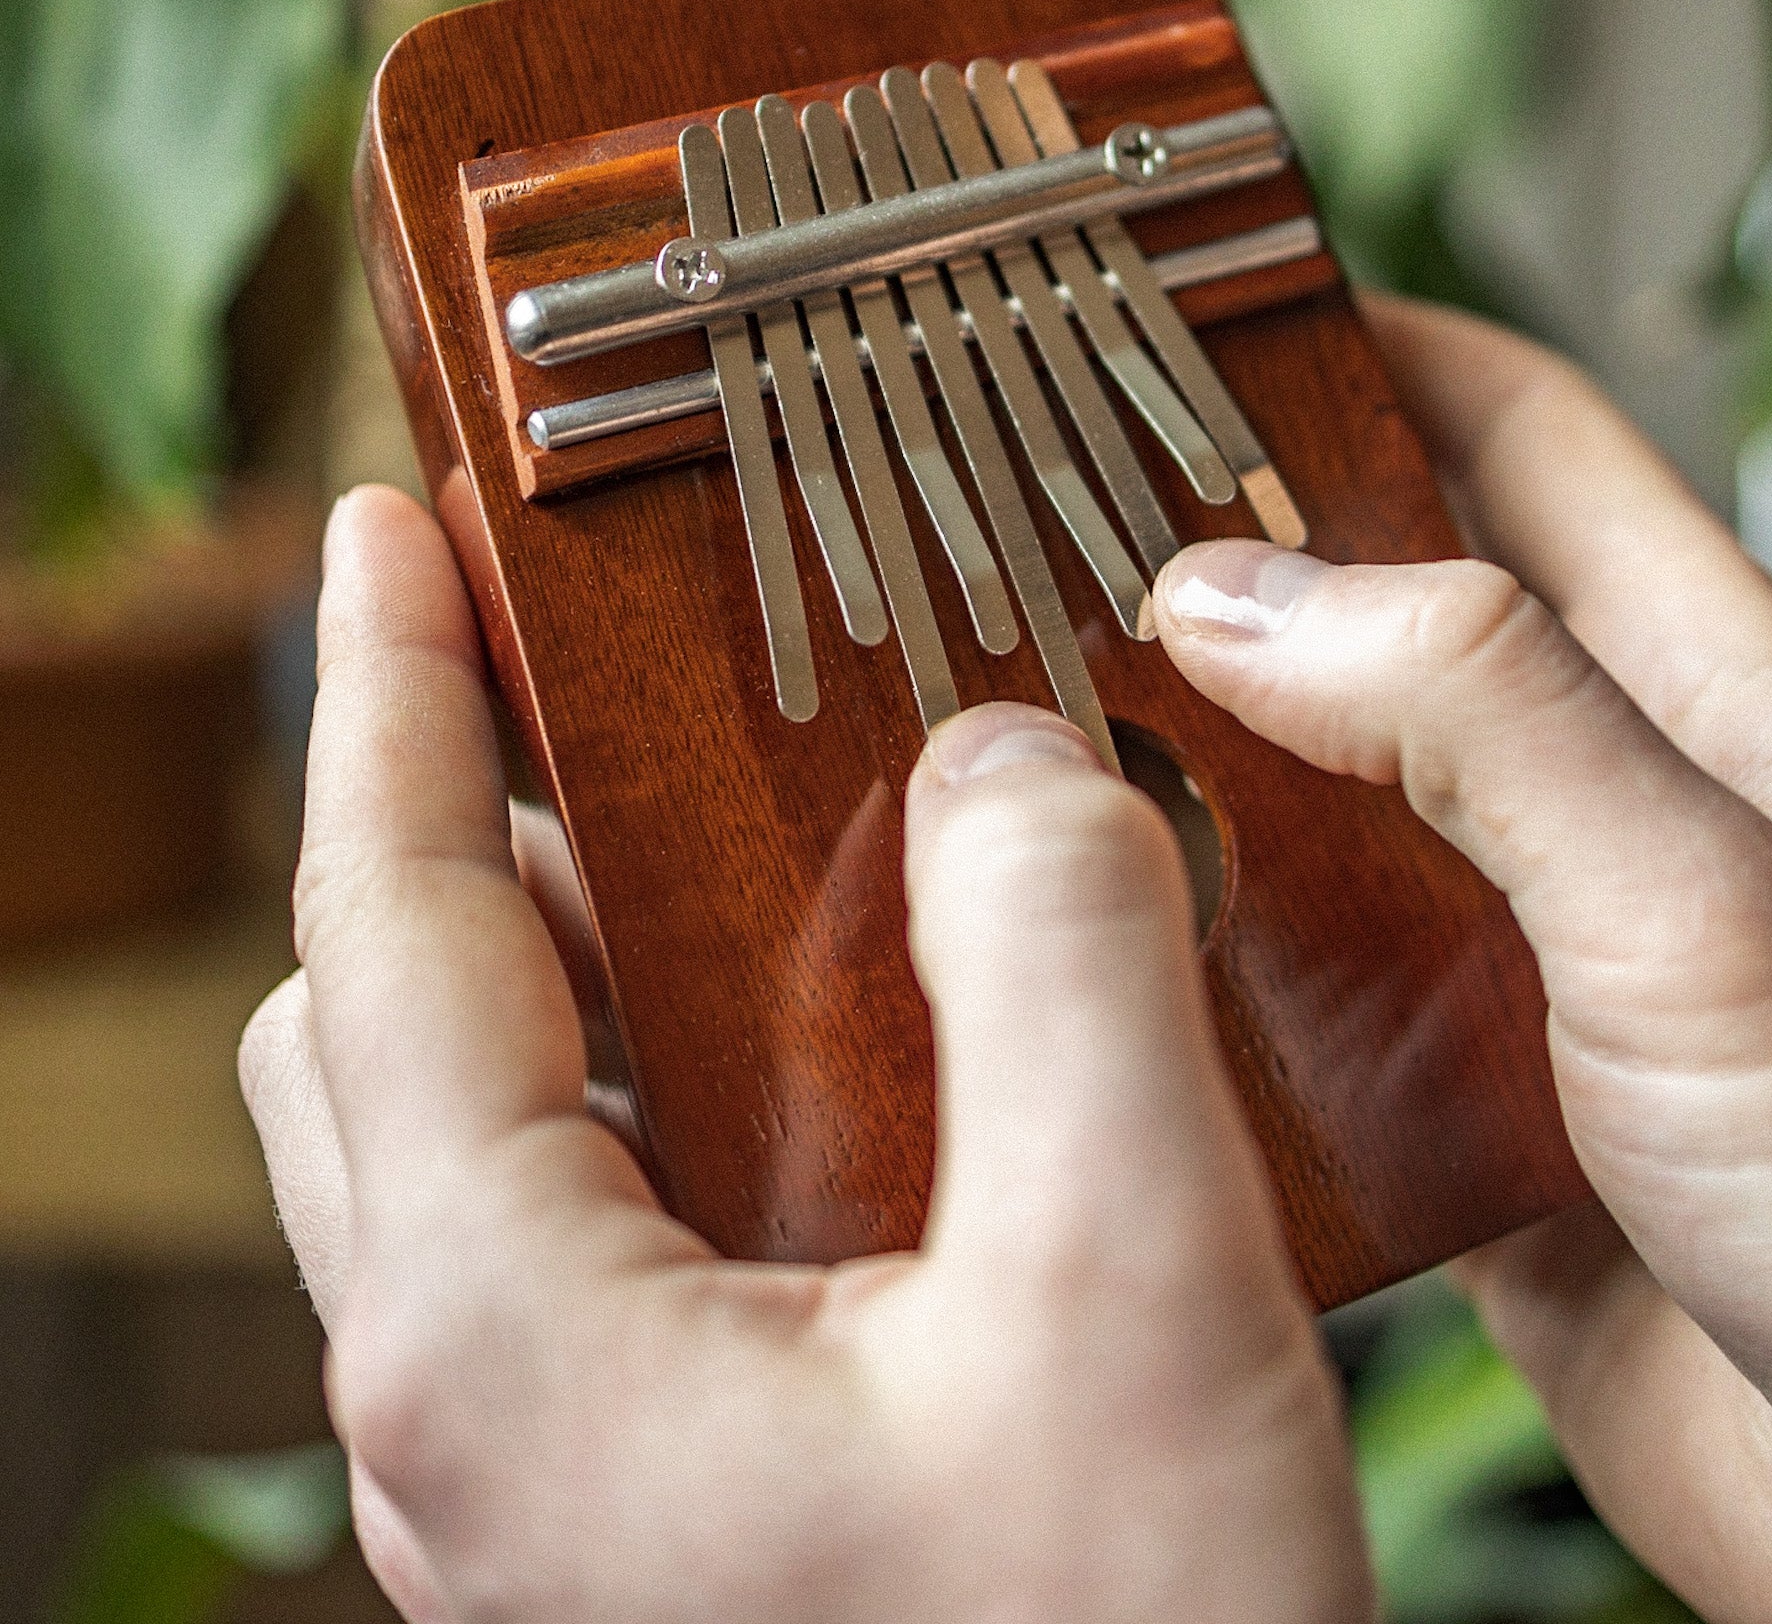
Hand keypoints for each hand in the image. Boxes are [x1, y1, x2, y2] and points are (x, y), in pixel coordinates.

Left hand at [239, 486, 1369, 1622]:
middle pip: (382, 1019)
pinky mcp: (633, 1510)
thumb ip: (1065, 964)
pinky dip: (642, 1075)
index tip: (387, 521)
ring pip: (469, 1128)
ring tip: (714, 829)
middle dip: (461, 812)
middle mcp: (464, 1404)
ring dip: (557, 947)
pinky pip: (571, 1226)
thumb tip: (1008, 754)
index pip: (382, 920)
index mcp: (504, 1330)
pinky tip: (814, 1054)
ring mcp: (533, 1475)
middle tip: (599, 671)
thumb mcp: (1128, 1297)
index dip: (383, 692)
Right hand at [1153, 294, 1771, 1623]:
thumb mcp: (1714, 907)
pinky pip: (1286, 966)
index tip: (1182, 309)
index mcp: (1692, 682)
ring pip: (1306, 781)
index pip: (1510, 425)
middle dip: (1214, 544)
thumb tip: (1234, 591)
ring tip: (1013, 713)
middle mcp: (1594, 785)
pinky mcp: (1450, 1076)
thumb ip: (1482, 722)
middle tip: (1032, 522)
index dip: (1354, 338)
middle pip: (1372, 593)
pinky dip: (1186, 936)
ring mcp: (1516, 931)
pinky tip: (1087, 938)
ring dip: (1178, 747)